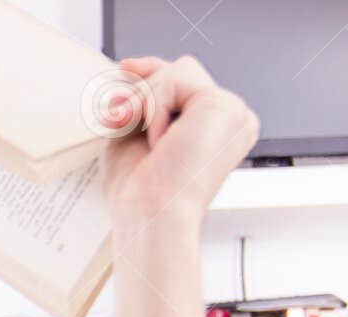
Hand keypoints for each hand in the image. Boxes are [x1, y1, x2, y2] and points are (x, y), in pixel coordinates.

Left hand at [98, 55, 258, 229]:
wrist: (150, 216)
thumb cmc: (141, 192)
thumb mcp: (134, 136)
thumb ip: (140, 106)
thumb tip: (128, 73)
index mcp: (214, 128)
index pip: (187, 83)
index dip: (154, 71)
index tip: (125, 68)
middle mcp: (230, 118)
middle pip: (183, 71)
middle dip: (142, 88)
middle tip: (115, 116)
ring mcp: (232, 110)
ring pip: (178, 71)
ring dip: (143, 100)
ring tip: (131, 131)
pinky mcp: (223, 105)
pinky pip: (176, 80)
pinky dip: (155, 107)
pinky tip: (159, 140)